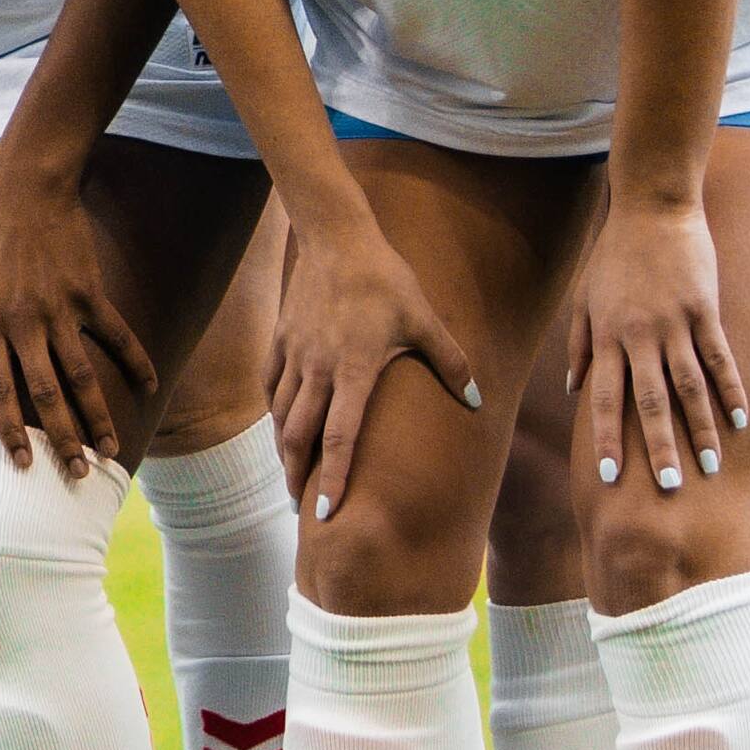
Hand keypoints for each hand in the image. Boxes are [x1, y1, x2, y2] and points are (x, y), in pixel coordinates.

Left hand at [0, 158, 158, 478]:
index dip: (10, 430)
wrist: (28, 189)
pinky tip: (149, 388)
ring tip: (110, 450)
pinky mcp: (90, 294)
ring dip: (99, 416)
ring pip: (83, 376)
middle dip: (62, 439)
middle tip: (76, 474)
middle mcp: (26, 324)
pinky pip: (117, 335)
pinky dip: (136, 362)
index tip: (21, 464)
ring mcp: (62, 310)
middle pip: (47, 394)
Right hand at [267, 200, 484, 526]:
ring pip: (281, 414)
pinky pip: (271, 385)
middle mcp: (317, 369)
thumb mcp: (425, 319)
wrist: (337, 238)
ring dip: (285, 449)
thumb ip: (450, 362)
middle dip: (298, 476)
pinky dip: (275, 411)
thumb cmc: (385, 279)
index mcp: (353, 370)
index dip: (334, 477)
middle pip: (299, 436)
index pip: (341, 436)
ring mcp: (295, 354)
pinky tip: (281, 424)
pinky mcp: (282, 339)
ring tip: (291, 475)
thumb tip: (477, 402)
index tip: (329, 512)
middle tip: (301, 510)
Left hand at [564, 190, 741, 501]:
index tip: (610, 475)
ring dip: (699, 429)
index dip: (607, 437)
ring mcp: (675, 323)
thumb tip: (573, 388)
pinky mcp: (706, 310)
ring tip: (709, 466)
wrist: (652, 208)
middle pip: (648, 402)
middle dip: (657, 447)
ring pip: (689, 388)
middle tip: (668, 488)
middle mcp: (639, 335)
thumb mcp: (585, 297)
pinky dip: (732, 391)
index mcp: (607, 335)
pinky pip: (720, 358)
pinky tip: (741, 420)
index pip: (605, 398)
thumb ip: (580, 344)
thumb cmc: (614, 255)